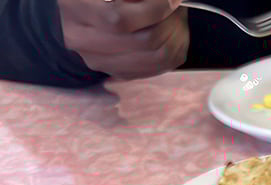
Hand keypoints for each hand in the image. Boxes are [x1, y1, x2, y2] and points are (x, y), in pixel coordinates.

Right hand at [58, 0, 189, 79]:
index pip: (120, 21)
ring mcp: (102, 63)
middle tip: (177, 6)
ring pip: (156, 59)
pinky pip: (159, 68)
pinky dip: (174, 49)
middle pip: (143, 43)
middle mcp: (85, 43)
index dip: (153, 10)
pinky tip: (175, 32)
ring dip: (176, 36)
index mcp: (76, 11)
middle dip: (170, 22)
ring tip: (178, 17)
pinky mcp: (119, 72)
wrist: (72, 15)